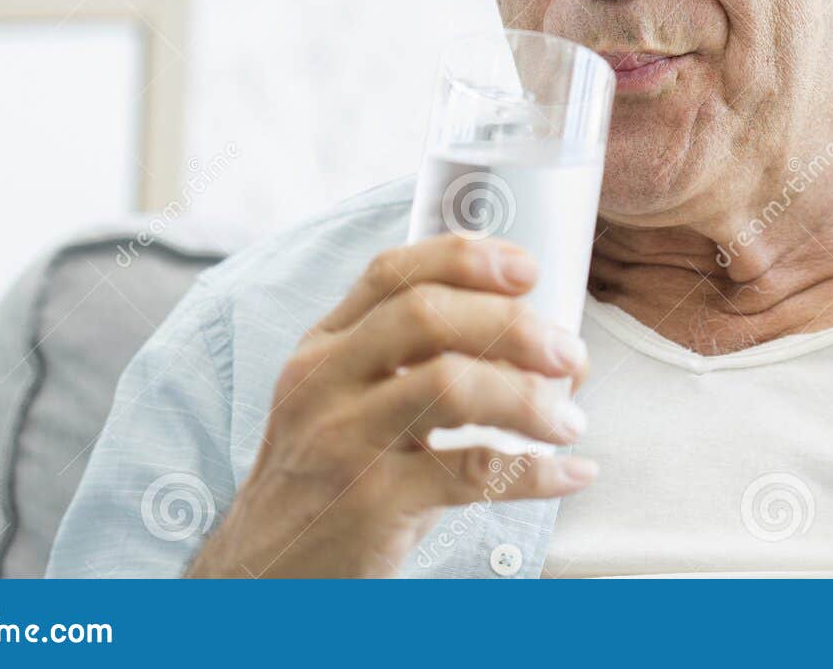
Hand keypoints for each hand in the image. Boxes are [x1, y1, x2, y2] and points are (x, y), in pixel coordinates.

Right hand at [187, 234, 593, 577]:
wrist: (261, 574)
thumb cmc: (327, 480)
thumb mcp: (343, 403)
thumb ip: (414, 363)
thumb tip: (538, 345)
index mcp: (324, 346)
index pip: (392, 272)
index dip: (466, 258)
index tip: (529, 270)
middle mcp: (325, 381)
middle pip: (427, 316)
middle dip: (513, 325)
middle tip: (569, 353)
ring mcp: (344, 440)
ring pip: (449, 385)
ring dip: (528, 396)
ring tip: (571, 420)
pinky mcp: (371, 501)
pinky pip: (471, 473)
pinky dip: (535, 473)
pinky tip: (570, 474)